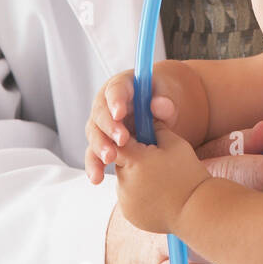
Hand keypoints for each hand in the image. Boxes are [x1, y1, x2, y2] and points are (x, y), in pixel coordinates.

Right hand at [85, 68, 177, 183]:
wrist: (157, 107)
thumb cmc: (162, 97)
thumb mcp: (167, 95)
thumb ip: (165, 100)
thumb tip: (160, 105)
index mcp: (122, 86)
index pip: (116, 90)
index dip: (116, 101)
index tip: (120, 113)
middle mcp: (106, 103)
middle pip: (101, 114)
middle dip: (109, 128)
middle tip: (121, 141)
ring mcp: (102, 123)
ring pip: (95, 134)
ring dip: (100, 148)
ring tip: (109, 160)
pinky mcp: (102, 141)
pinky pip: (94, 153)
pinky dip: (94, 165)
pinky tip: (96, 177)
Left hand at [112, 122, 210, 235]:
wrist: (198, 210)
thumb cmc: (189, 175)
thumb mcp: (176, 144)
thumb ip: (156, 129)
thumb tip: (146, 119)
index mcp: (135, 160)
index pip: (117, 142)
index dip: (126, 138)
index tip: (136, 138)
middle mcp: (124, 181)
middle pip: (121, 162)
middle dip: (134, 159)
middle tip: (154, 161)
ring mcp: (125, 200)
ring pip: (124, 181)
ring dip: (135, 177)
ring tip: (159, 180)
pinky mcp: (129, 213)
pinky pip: (129, 198)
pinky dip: (138, 195)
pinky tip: (158, 194)